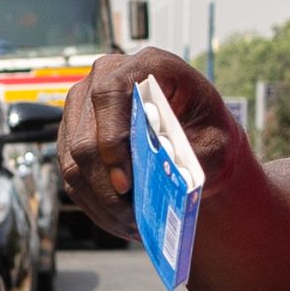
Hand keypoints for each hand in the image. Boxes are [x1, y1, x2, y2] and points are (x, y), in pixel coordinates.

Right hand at [54, 47, 247, 246]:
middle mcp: (103, 80)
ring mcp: (83, 109)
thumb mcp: (216, 141)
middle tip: (133, 216)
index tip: (127, 182)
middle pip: (85, 138)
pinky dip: (96, 204)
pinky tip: (121, 221)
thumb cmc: (207, 132)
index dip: (111, 139)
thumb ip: (194, 154)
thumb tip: (168, 174)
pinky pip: (73, 177)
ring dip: (102, 201)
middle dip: (107, 185)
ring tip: (132, 225)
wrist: (196, 138)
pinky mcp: (73, 136)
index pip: (110, 93)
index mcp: (146, 66)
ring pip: (74, 163)